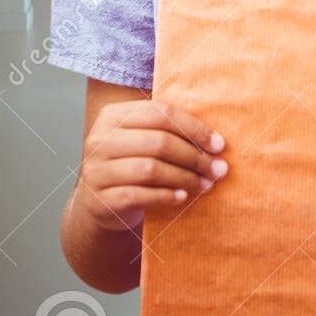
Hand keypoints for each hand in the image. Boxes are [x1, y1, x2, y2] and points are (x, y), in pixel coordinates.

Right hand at [75, 100, 227, 231]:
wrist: (99, 202)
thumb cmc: (132, 164)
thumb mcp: (143, 140)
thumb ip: (171, 132)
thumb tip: (216, 144)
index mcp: (113, 116)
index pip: (160, 112)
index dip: (194, 128)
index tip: (219, 145)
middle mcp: (100, 140)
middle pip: (158, 142)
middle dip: (194, 157)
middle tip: (218, 169)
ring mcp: (96, 170)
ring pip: (150, 169)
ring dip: (185, 178)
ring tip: (206, 185)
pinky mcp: (100, 199)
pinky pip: (138, 195)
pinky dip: (165, 196)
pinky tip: (182, 197)